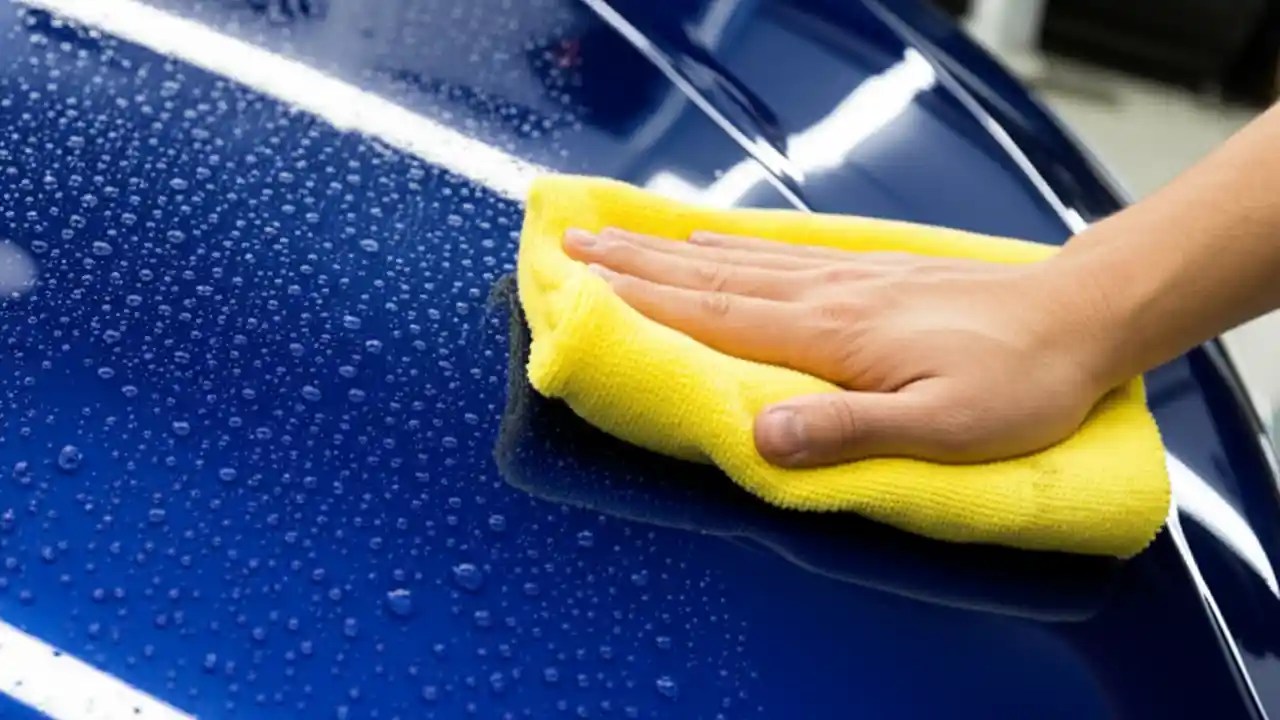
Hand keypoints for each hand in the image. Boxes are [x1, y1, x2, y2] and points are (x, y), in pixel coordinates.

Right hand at [563, 227, 1114, 466]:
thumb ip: (847, 432)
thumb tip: (760, 437)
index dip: (642, 304)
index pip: (715, 317)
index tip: (582, 285)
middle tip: (571, 245)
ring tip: (617, 238)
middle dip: (634, 264)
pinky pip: (778, 253)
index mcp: (829, 335)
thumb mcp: (941, 428)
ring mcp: (844, 278)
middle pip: (708, 277)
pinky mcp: (867, 273)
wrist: (1078, 317)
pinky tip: (709, 239)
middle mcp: (824, 295)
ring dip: (667, 250)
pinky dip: (729, 245)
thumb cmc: (1018, 383)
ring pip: (736, 260)